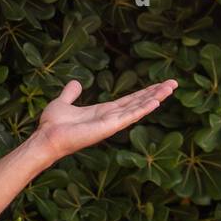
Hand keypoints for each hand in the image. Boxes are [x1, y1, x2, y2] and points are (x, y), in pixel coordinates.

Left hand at [35, 78, 178, 161]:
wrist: (46, 137)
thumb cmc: (53, 125)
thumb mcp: (63, 102)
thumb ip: (71, 94)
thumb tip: (77, 82)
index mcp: (103, 112)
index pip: (128, 100)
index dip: (143, 92)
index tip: (158, 84)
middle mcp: (110, 118)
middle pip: (138, 103)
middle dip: (156, 93)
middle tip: (174, 83)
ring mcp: (111, 123)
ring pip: (138, 108)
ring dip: (155, 98)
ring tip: (170, 88)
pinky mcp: (108, 127)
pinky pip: (129, 116)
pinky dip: (143, 108)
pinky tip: (156, 101)